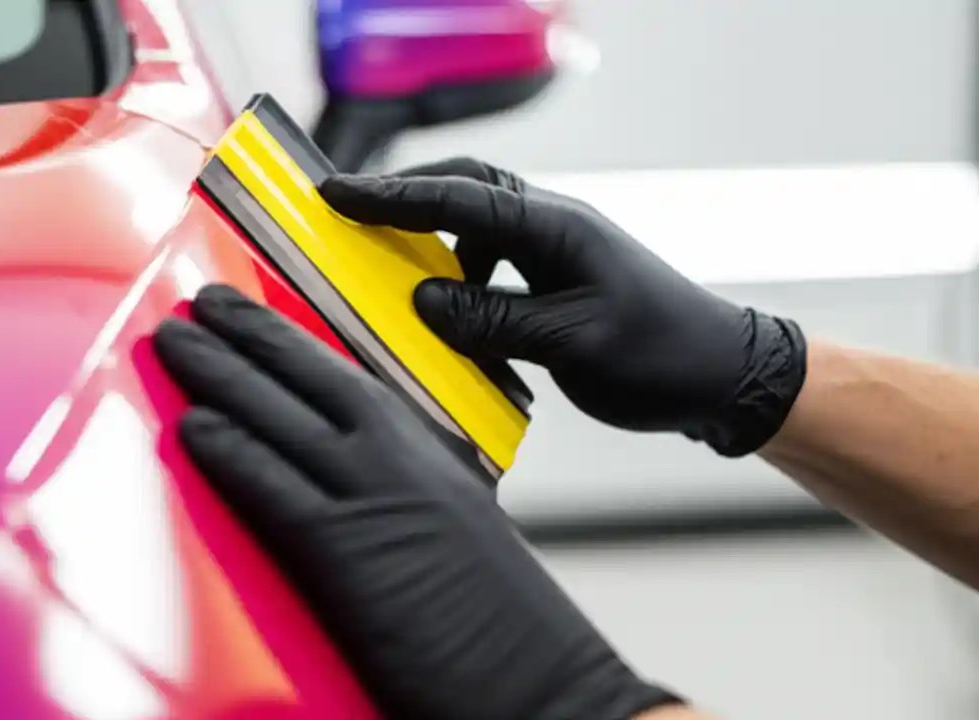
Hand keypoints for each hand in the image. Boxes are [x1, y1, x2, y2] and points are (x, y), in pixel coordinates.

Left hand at [153, 285, 679, 719]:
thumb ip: (411, 500)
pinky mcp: (346, 551)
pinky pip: (273, 485)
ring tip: (176, 340)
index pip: (353, 380)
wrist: (548, 684)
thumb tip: (353, 489)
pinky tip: (195, 424)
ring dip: (222, 374)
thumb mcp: (462, 538)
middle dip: (251, 334)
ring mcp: (376, 498)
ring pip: (283, 416)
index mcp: (437, 456)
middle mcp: (407, 462)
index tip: (258, 318)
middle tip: (202, 302)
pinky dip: (231, 450)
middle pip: (312, 379)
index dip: (297, 344)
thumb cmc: (505, 627)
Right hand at [321, 159, 807, 456]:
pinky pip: (493, 265)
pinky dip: (460, 281)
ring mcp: (556, 251)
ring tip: (392, 271)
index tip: (335, 194)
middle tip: (349, 210)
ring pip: (476, 226)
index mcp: (557, 228)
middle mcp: (553, 227)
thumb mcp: (571, 342)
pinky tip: (449, 313)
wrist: (721, 375)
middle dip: (405, 197)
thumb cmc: (660, 355)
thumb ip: (493, 319)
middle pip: (466, 188)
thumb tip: (424, 300)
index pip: (460, 198)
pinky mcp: (556, 280)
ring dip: (432, 241)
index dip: (392, 197)